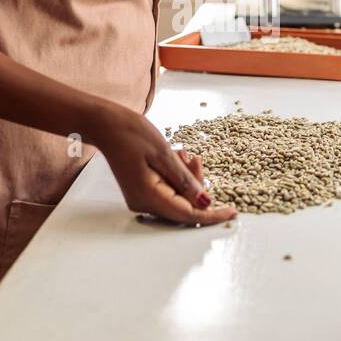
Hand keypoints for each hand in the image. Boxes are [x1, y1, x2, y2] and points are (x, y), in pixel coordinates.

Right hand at [91, 105, 236, 225]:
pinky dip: (177, 178)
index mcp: (149, 197)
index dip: (213, 214)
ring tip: (182, 155)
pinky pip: (169, 192)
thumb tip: (206, 202)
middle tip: (194, 160)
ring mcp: (142, 199)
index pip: (188, 214)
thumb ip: (186, 181)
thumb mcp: (164, 154)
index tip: (234, 212)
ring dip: (187, 179)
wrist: (106, 125)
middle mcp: (144, 204)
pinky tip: (175, 159)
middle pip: (184, 207)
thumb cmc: (132, 134)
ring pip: (178, 199)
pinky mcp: (143, 192)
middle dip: (197, 187)